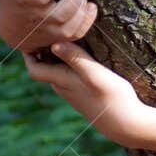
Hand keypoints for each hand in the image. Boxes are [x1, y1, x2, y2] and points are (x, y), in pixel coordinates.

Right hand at [0, 0, 97, 54]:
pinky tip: (91, 5)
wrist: (11, 29)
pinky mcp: (61, 37)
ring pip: (71, 25)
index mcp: (26, 2)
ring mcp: (51, 30)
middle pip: (62, 13)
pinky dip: (88, 21)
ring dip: (81, 9)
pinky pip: (78, 33)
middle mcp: (40, 18)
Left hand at [22, 41, 149, 147]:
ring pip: (57, 72)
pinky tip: (82, 56)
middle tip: (48, 31)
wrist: (127, 125)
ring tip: (65, 39)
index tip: (31, 36)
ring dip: (57, 57)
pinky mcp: (87, 96)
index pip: (34, 68)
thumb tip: (53, 43)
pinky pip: (70, 77)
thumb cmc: (112, 98)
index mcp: (62, 81)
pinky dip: (70, 64)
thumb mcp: (95, 74)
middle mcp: (64, 88)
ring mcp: (75, 94)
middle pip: (44, 68)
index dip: (28, 54)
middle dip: (42, 51)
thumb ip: (75, 58)